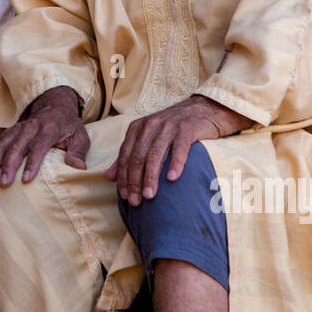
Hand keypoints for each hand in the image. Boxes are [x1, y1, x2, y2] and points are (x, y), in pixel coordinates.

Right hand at [0, 85, 88, 185]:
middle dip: (8, 165)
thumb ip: (79, 151)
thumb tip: (78, 167)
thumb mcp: (80, 136)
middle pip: (16, 146)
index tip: (26, 179)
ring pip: (1, 145)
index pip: (38, 145)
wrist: (54, 106)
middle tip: (3, 184)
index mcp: (48, 128)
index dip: (32, 162)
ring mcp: (17, 129)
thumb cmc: (68, 127)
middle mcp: (30, 127)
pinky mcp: (9, 133)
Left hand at [105, 95, 246, 205]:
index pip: (125, 155)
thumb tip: (108, 176)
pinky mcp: (187, 129)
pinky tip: (172, 178)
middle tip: (136, 201)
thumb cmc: (173, 129)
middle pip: (138, 156)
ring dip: (151, 176)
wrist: (203, 110)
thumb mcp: (147, 137)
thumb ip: (128, 155)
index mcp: (137, 128)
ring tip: (150, 195)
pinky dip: (175, 163)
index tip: (124, 196)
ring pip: (155, 154)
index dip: (123, 177)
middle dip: (135, 181)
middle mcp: (151, 125)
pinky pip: (180, 148)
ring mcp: (169, 126)